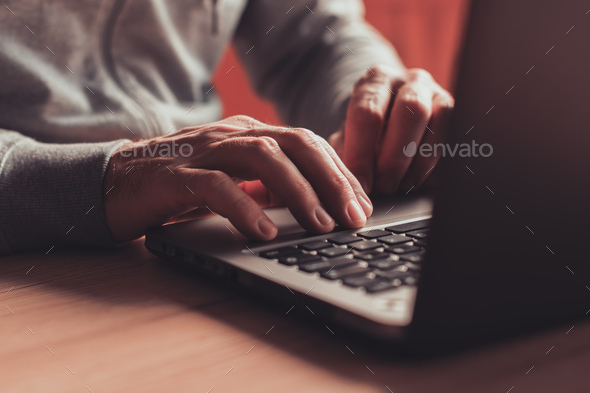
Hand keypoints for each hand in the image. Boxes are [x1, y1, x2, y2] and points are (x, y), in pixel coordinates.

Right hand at [104, 116, 372, 241]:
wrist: (116, 181)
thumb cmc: (183, 185)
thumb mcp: (236, 181)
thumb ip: (270, 185)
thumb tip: (318, 205)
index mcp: (249, 135)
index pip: (308, 143)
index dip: (340, 172)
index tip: (362, 205)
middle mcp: (231, 135)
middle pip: (294, 144)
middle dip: (331, 179)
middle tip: (352, 216)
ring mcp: (203, 152)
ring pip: (262, 158)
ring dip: (298, 192)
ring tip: (320, 225)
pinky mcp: (175, 176)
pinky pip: (216, 186)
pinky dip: (245, 208)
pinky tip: (265, 232)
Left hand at [328, 66, 453, 193]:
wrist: (391, 120)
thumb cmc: (364, 132)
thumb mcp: (347, 138)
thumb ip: (345, 153)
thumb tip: (352, 182)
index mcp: (376, 81)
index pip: (368, 113)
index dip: (362, 153)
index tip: (360, 184)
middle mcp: (410, 81)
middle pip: (409, 112)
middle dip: (396, 157)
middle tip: (385, 187)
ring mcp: (439, 94)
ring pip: (439, 121)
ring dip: (419, 162)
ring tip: (402, 187)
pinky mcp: (460, 114)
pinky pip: (455, 137)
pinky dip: (437, 164)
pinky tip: (421, 182)